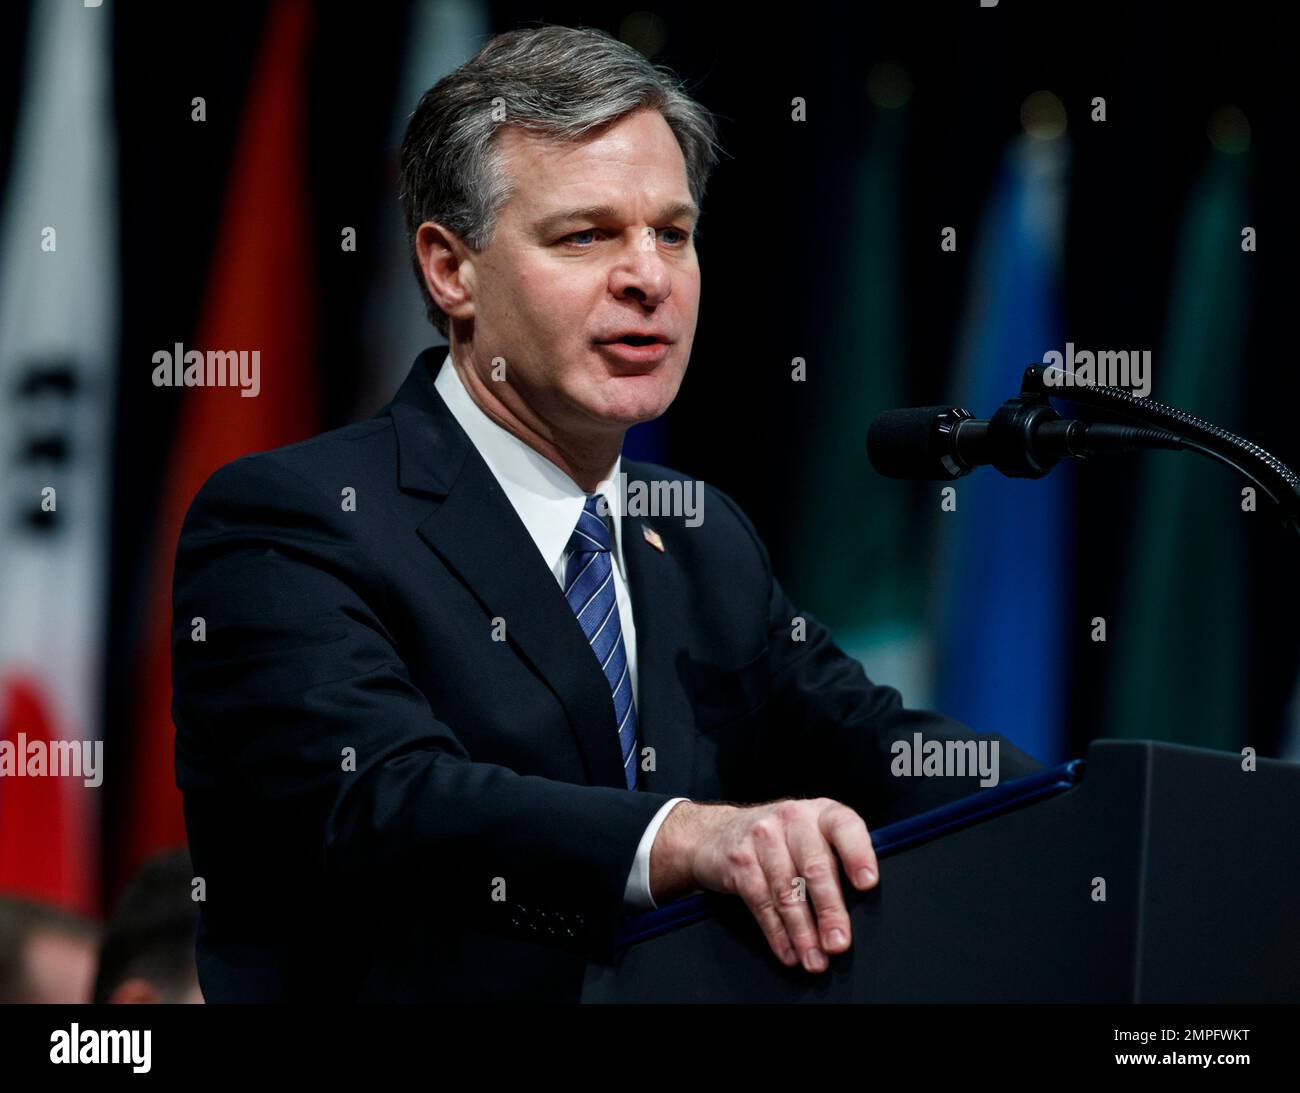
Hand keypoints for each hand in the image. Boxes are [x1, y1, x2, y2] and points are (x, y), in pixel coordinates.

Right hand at [650, 797, 877, 971]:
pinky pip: (761, 902)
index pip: (844, 826)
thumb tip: (865, 910)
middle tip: (838, 943)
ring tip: (815, 959)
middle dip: (829, 911)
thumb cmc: (781, 840)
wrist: (717, 832)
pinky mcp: (739, 860)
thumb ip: (836, 858)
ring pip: (787, 891)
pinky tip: (789, 952)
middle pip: (815, 867)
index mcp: (821, 812)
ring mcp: (762, 836)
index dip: (858, 854)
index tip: (867, 884)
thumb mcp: (811, 834)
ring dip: (803, 932)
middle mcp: (792, 818)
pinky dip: (777, 933)